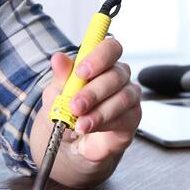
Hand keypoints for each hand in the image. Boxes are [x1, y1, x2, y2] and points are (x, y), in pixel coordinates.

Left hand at [32, 38, 141, 180]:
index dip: (99, 57)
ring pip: (122, 98)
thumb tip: (58, 58)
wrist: (70, 142)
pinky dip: (105, 123)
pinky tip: (90, 128)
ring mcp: (128, 96)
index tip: (81, 72)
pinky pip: (125, 117)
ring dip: (98, 112)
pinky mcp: (132, 118)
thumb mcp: (56, 93)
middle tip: (75, 105)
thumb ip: (61, 76)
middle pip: (115, 75)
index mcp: (101, 63)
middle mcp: (118, 76)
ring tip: (80, 124)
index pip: (110, 48)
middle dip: (93, 92)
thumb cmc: (67, 110)